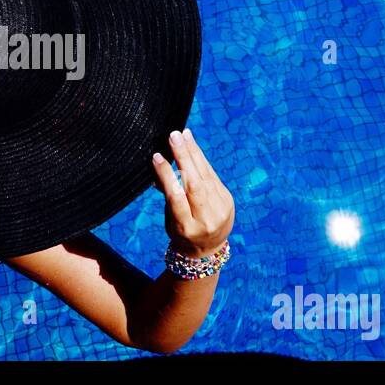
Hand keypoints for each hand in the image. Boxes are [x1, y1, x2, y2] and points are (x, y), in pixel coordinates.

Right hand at [152, 128, 234, 258]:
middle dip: (184, 157)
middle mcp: (206, 219)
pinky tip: (193, 146)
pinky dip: (202, 160)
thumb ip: (168, 195)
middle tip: (174, 136)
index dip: (167, 176)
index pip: (176, 197)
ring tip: (184, 135)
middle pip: (194, 183)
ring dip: (194, 152)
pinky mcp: (227, 200)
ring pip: (206, 176)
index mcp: (187, 227)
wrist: (208, 250)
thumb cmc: (181, 233)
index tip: (157, 157)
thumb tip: (161, 165)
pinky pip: (212, 176)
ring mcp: (220, 209)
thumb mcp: (171, 221)